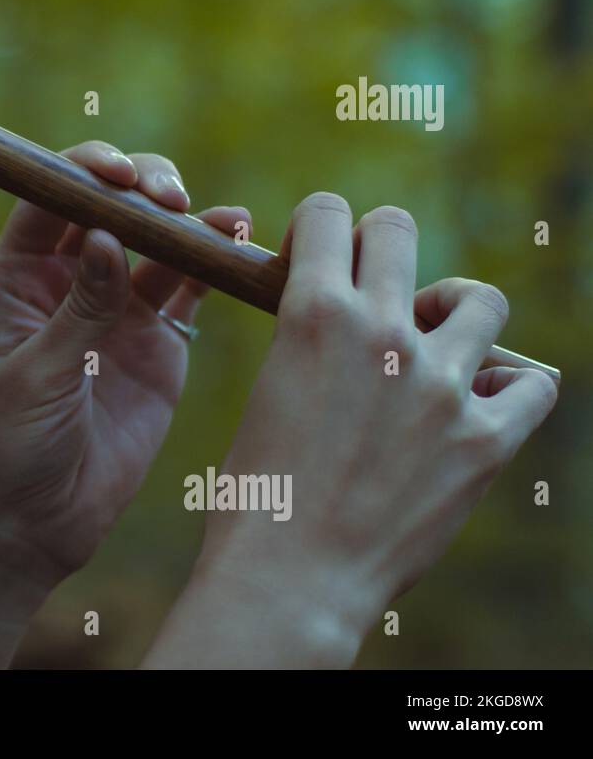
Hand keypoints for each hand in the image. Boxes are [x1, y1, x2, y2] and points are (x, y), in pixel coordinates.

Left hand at [0, 140, 249, 589]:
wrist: (39, 520)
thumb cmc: (11, 445)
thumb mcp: (38, 374)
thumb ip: (80, 309)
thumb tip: (108, 235)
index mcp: (19, 276)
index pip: (50, 198)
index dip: (84, 171)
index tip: (118, 173)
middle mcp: (69, 279)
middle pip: (109, 205)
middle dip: (143, 187)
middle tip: (169, 199)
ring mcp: (117, 306)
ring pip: (156, 239)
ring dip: (185, 218)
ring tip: (217, 217)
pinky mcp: (159, 339)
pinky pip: (189, 286)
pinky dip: (212, 259)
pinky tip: (235, 239)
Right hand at [149, 192, 557, 666]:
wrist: (291, 578)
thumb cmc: (258, 493)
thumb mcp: (268, 390)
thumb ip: (309, 340)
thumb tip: (336, 314)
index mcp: (313, 315)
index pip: (327, 213)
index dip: (320, 227)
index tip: (316, 258)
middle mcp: (383, 334)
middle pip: (399, 229)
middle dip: (378, 246)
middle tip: (371, 289)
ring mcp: (443, 386)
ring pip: (480, 299)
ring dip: (452, 310)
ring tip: (433, 341)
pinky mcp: (486, 442)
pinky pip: (532, 384)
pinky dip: (510, 385)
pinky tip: (476, 400)